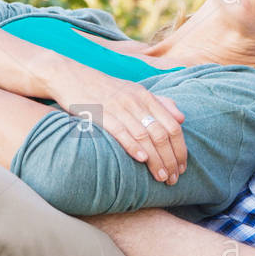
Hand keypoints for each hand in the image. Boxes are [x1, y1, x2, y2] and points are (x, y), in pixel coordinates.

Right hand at [59, 71, 187, 184]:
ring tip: (161, 177)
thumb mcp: (135, 91)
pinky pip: (121, 131)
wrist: (71, 76)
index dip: (181, 149)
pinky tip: (142, 160)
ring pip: (145, 136)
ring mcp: (119, 107)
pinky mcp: (101, 113)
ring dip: (156, 159)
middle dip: (171, 159)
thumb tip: (182, 118)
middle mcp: (136, 102)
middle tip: (174, 179)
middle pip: (162, 134)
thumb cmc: (106, 88)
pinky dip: (133, 146)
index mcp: (147, 97)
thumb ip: (160, 104)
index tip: (183, 167)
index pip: (173, 126)